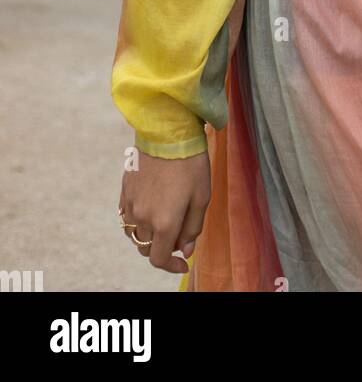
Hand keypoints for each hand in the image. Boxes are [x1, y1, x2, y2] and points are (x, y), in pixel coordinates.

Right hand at [118, 149, 210, 273]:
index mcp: (164, 223)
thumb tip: (185, 251)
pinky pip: (126, 217)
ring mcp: (130, 204)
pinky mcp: (124, 190)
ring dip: (148, 237)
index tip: (183, 262)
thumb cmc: (191, 163)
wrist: (168, 131)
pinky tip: (150, 210)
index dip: (171, 266)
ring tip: (163, 224)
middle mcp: (142, 217)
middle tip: (178, 237)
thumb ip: (192, 229)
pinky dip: (137, 222)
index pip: (159, 259)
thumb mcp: (201, 197)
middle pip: (146, 249)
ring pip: (134, 235)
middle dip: (162, 249)